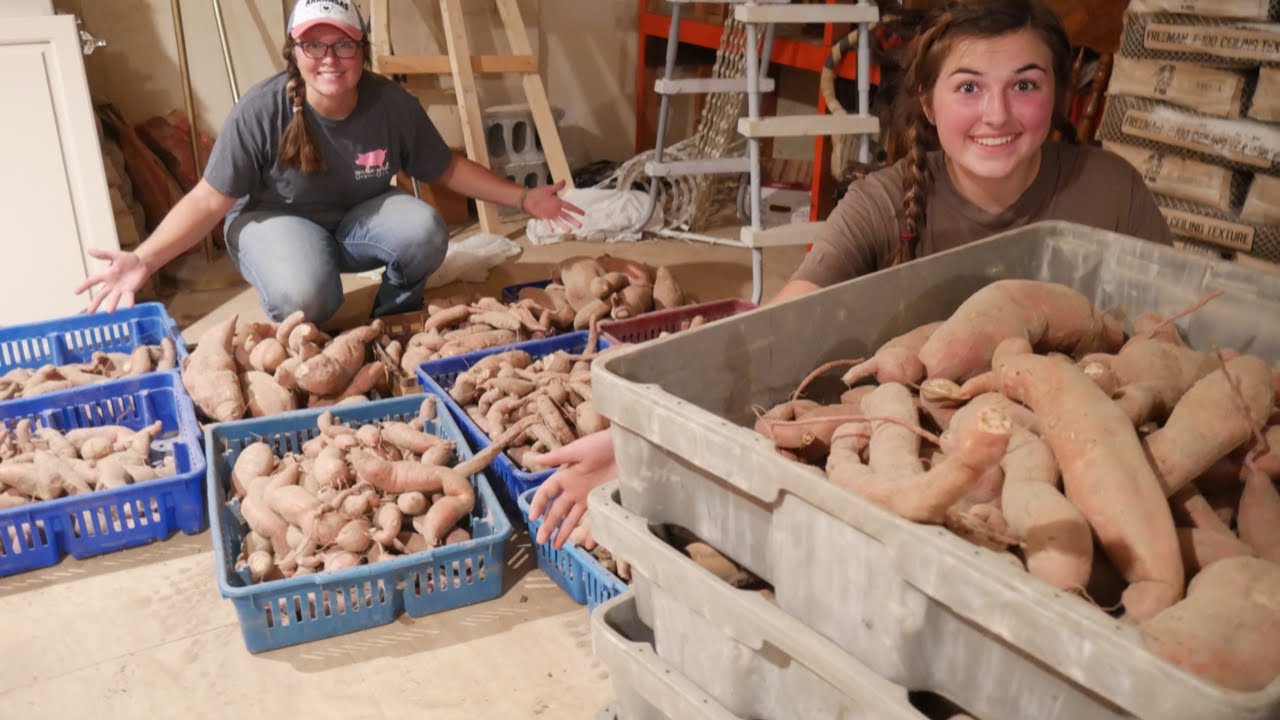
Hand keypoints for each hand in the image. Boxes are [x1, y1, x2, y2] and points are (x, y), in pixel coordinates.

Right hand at [74, 248, 150, 313]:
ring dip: (112, 304)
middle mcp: (111, 284)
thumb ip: (103, 254)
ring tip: (110, 311)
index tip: (75, 292)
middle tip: (90, 312)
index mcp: (105, 275)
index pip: (92, 281)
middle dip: (96, 302)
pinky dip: (129, 301)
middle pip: (101, 294)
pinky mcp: (130, 290)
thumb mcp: (115, 255)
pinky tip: (130, 306)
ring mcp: (120, 288)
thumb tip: (89, 250)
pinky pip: (129, 296)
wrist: (141, 263)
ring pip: (114, 297)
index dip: (84, 286)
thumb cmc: (127, 259)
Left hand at [522, 180, 584, 233]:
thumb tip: (564, 181)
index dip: (576, 210)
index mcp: (558, 202)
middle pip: (566, 216)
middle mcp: (555, 209)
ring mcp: (550, 214)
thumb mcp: (548, 188)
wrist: (527, 198)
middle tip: (580, 225)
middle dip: (573, 220)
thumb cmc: (538, 192)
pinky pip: (547, 222)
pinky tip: (552, 230)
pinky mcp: (543, 217)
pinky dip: (549, 226)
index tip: (583, 213)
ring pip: (559, 221)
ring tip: (569, 230)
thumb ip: (556, 187)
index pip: (569, 206)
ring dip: (564, 225)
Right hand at [527, 428, 615, 549]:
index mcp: (565, 476)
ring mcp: (588, 496)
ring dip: (564, 532)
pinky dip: (592, 532)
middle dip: (548, 525)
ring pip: (572, 518)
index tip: (532, 518)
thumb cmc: (601, 444)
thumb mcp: (578, 450)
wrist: (626, 447)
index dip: (538, 504)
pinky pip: (595, 519)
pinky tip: (588, 545)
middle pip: (557, 510)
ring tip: (556, 547)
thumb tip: (536, 460)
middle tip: (540, 541)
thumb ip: (558, 457)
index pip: (547, 493)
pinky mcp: (602, 500)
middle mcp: (574, 489)